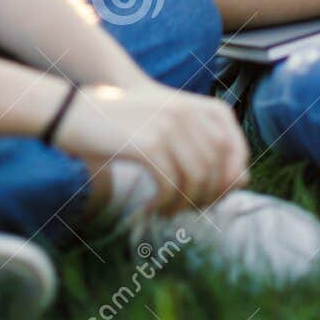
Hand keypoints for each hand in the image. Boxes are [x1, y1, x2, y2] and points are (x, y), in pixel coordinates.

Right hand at [51, 83, 248, 212]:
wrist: (75, 110)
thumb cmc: (123, 123)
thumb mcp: (166, 127)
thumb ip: (204, 148)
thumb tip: (244, 181)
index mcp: (199, 107)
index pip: (235, 148)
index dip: (231, 178)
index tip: (215, 197)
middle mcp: (188, 114)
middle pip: (217, 167)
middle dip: (207, 196)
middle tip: (188, 210)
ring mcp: (169, 128)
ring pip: (196, 179)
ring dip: (185, 204)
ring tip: (168, 212)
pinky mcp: (148, 145)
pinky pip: (170, 185)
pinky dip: (165, 204)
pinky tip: (152, 209)